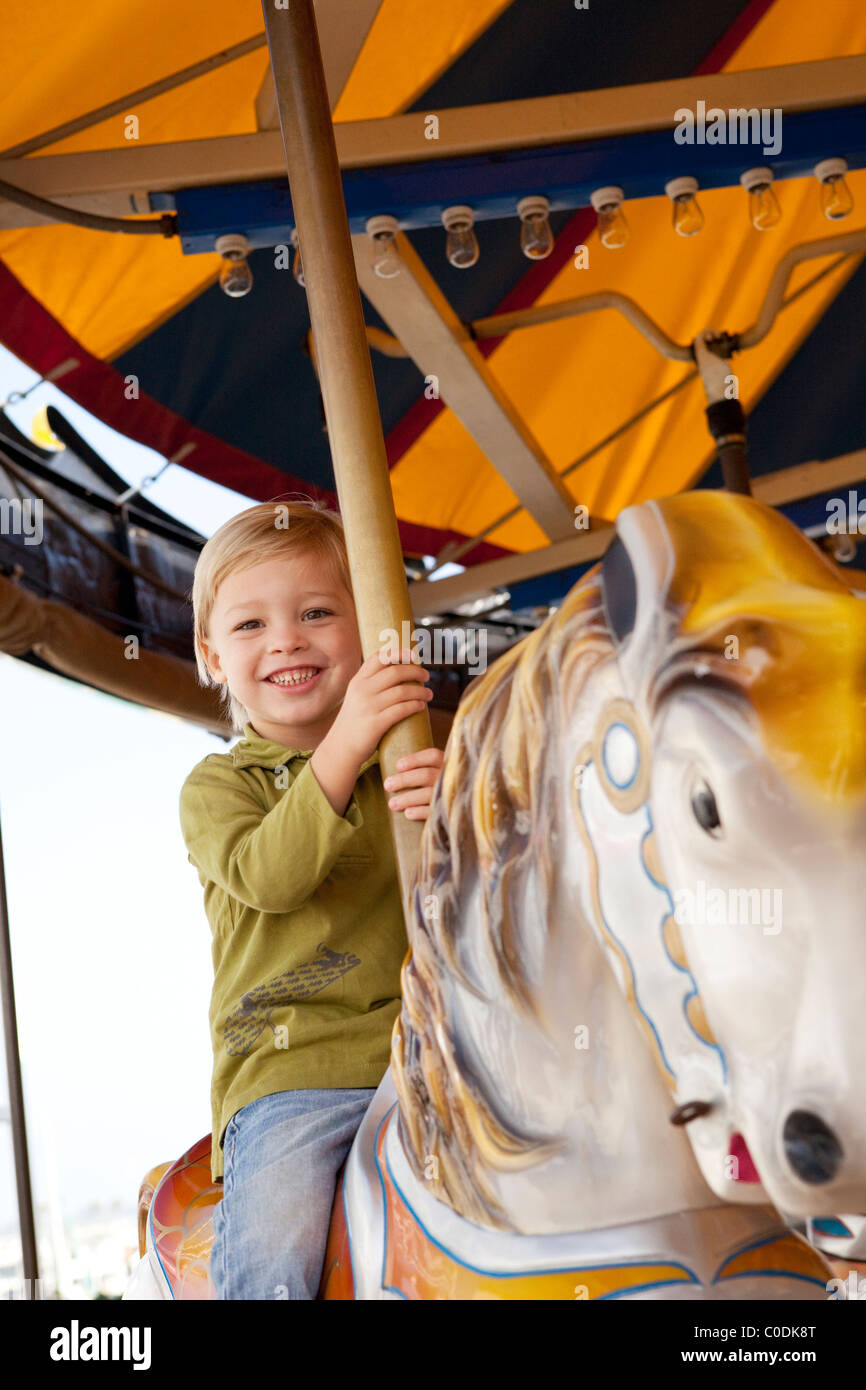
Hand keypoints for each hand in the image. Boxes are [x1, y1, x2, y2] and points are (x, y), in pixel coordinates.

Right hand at [331, 647, 433, 766]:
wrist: (341, 747)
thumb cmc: (354, 721)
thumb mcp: (356, 696)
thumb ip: (371, 684)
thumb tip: (399, 672)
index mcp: (358, 681)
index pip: (379, 658)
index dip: (398, 653)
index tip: (413, 655)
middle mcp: (362, 690)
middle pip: (395, 672)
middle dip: (415, 672)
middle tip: (426, 676)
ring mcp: (368, 706)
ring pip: (402, 691)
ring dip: (420, 691)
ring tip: (429, 694)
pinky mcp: (375, 723)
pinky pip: (401, 710)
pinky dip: (414, 706)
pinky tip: (421, 706)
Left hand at [383, 747, 444, 819]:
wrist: (461, 812)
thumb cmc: (441, 789)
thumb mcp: (439, 774)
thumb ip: (424, 769)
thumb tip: (396, 768)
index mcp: (449, 765)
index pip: (433, 756)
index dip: (414, 760)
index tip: (397, 766)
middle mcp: (451, 778)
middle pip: (426, 775)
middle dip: (404, 780)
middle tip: (387, 785)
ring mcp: (451, 795)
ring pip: (428, 794)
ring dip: (407, 798)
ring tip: (392, 804)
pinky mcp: (450, 812)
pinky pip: (433, 811)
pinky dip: (419, 811)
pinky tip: (407, 813)